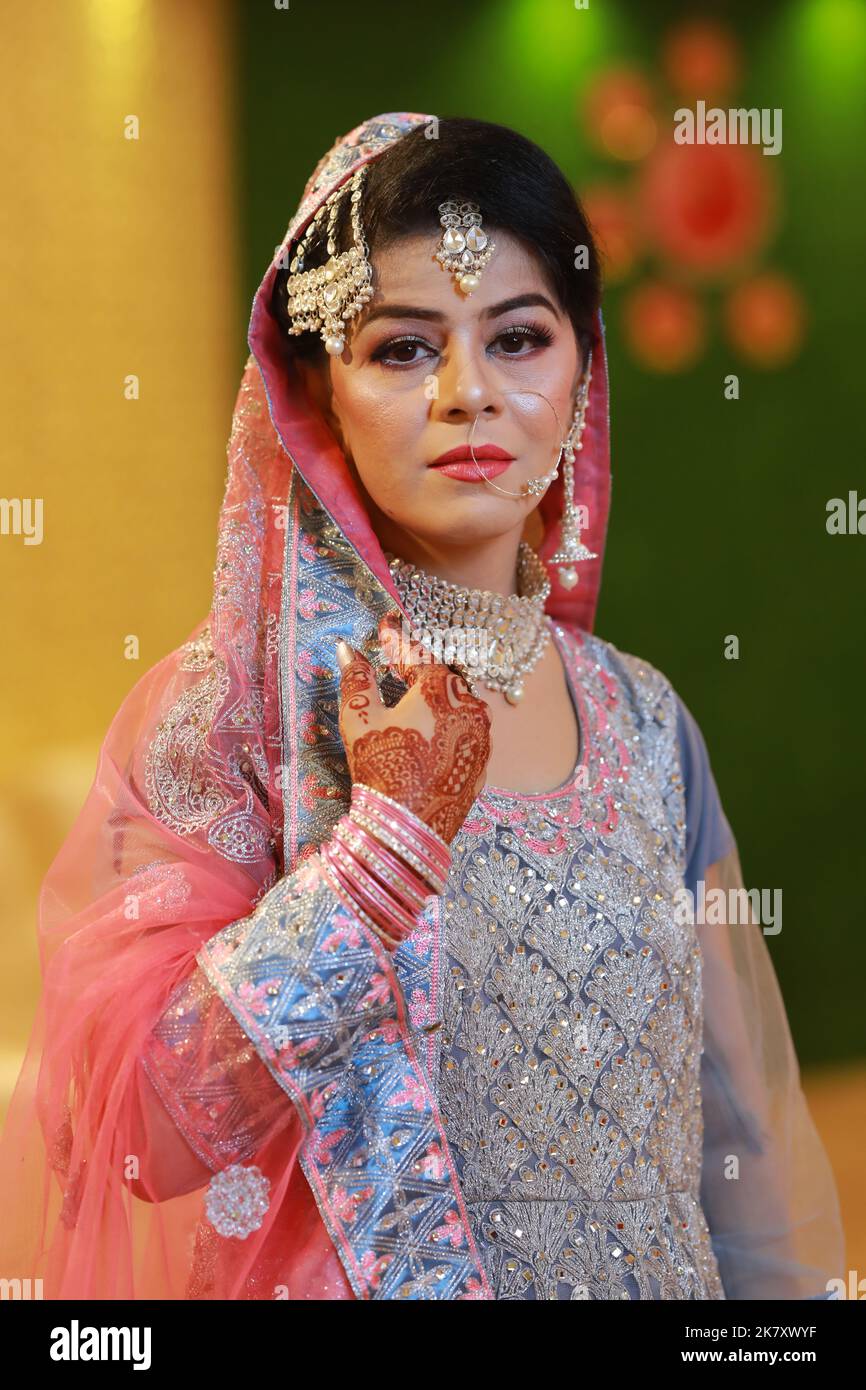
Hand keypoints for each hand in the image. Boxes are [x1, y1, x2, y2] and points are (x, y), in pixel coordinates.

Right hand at [336, 611, 491, 843]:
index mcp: (442, 689)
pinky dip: (448, 727)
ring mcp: (482, 738)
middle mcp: (471, 707)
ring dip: (437, 698)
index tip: (386, 625)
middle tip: (398, 661)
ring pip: (459, 705)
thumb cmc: (381, 767)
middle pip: (443, 678)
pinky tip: (429, 733)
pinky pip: (466, 734)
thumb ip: (357, 679)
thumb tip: (348, 650)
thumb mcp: (360, 719)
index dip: (397, 639)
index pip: (417, 653)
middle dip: (419, 668)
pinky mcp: (482, 766)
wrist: (407, 827)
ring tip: (413, 697)